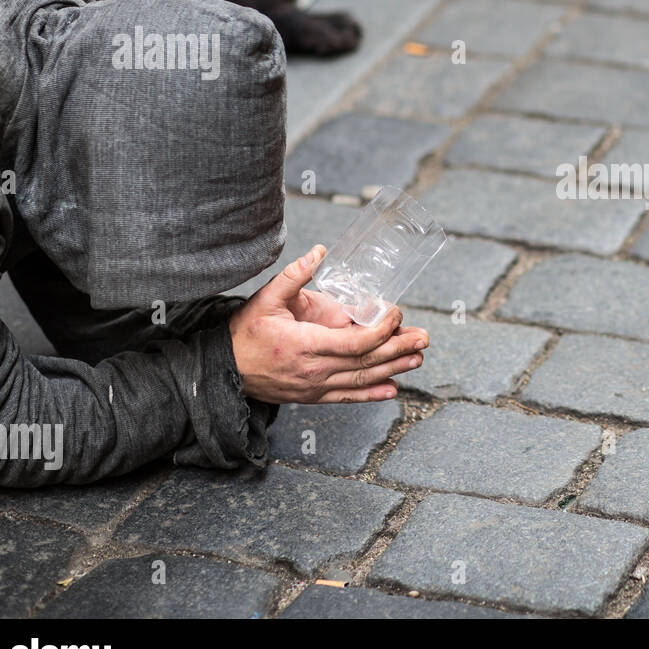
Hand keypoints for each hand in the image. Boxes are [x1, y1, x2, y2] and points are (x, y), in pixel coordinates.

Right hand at [228, 244, 429, 403]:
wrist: (224, 370)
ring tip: (417, 358)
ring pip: (361, 380)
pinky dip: (372, 394)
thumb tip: (319, 251)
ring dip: (393, 369)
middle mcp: (314, 370)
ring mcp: (315, 386)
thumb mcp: (266, 298)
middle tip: (424, 338)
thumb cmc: (245, 332)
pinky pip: (347, 397)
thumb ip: (293, 275)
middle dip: (398, 349)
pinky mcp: (313, 395)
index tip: (396, 313)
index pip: (354, 343)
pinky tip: (393, 389)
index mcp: (305, 345)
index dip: (381, 330)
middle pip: (366, 362)